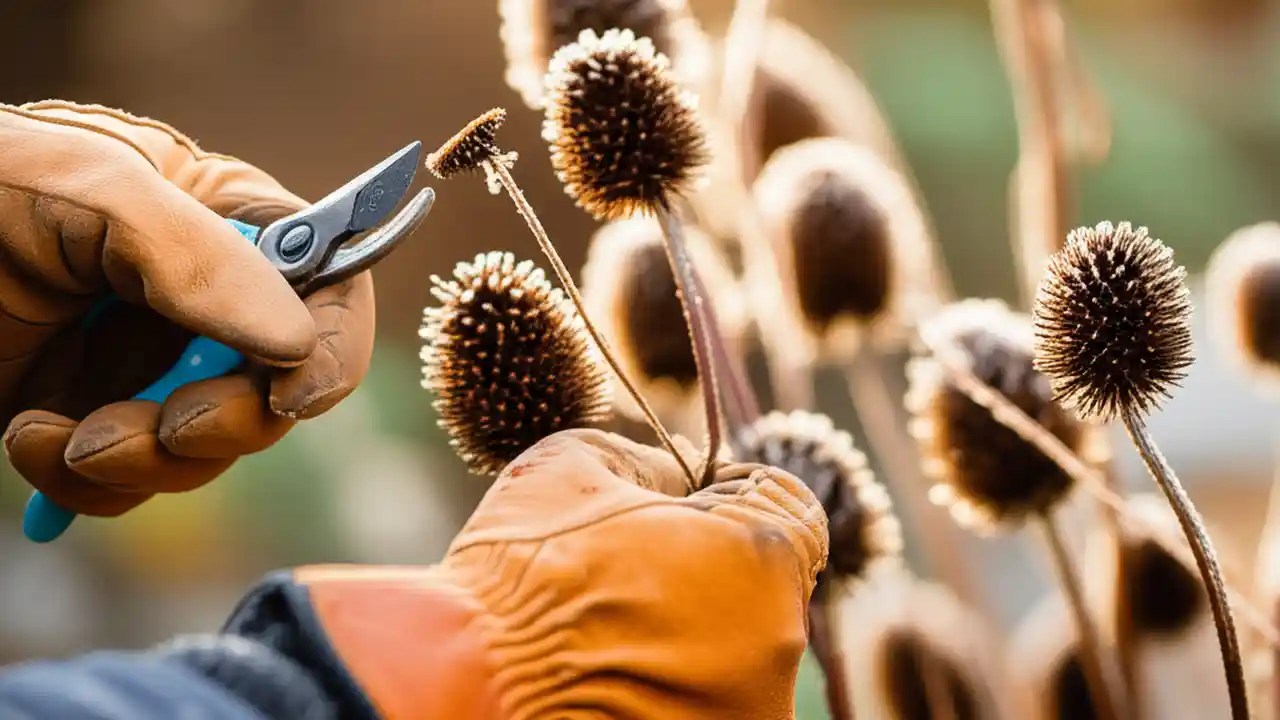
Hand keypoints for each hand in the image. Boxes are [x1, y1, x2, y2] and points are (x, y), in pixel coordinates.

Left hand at [0, 101, 375, 516]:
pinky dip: (81, 485)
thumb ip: (197, 256)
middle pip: (278, 389)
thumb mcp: (85, 188)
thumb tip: (295, 341)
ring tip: (62, 437)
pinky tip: (26, 438)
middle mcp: (199, 301)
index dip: (332, 344)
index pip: (328, 286)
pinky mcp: (89, 420)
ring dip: (143, 465)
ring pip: (206, 453)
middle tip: (162, 427)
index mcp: (222, 221)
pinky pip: (126, 485)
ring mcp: (144, 365)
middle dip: (220, 423)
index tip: (293, 393)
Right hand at [294, 429, 827, 718]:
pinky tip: (621, 670)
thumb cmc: (522, 568)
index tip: (688, 506)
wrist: (467, 677)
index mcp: (758, 552)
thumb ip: (659, 461)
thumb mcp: (584, 464)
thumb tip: (685, 474)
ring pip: (744, 646)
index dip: (736, 494)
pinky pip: (716, 695)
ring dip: (701, 628)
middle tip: (639, 570)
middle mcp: (776, 639)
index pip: (792, 505)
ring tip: (620, 628)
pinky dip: (682, 680)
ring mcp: (749, 706)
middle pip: (769, 581)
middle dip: (717, 564)